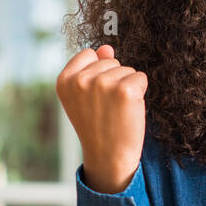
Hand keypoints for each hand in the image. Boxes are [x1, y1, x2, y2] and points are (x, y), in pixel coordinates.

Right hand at [56, 44, 147, 193]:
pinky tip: (129, 111)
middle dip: (114, 81)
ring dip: (127, 88)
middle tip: (107, 109)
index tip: (94, 99)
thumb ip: (93, 68)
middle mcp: (81, 80)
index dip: (98, 74)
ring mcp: (102, 84)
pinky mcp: (125, 90)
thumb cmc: (98, 127)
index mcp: (64, 80)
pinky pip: (140, 78)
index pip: (89, 54)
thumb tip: (107, 48)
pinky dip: (140, 92)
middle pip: (110, 61)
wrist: (109, 157)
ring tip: (117, 112)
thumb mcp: (86, 97)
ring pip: (127, 70)